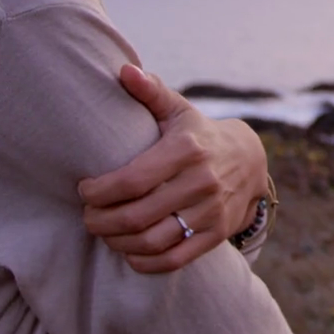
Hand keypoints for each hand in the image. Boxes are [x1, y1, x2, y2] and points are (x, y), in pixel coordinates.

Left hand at [77, 64, 270, 273]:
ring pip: (153, 241)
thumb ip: (150, 92)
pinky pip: (174, 259)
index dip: (100, 192)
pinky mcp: (216, 234)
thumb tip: (123, 71)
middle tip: (87, 217)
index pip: (133, 180)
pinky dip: (145, 262)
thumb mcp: (178, 111)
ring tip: (104, 232)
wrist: (250, 161)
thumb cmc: (198, 135)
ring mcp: (211, 211)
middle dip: (101, 221)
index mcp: (186, 150)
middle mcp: (201, 182)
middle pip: (137, 215)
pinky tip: (129, 252)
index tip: (84, 190)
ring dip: (118, 243)